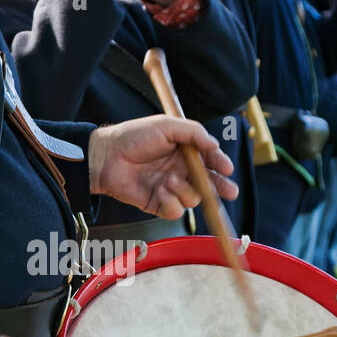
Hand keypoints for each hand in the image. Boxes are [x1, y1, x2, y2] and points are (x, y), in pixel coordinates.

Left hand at [88, 116, 236, 219]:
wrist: (107, 156)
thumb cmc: (133, 136)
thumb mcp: (166, 126)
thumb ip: (193, 132)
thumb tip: (215, 144)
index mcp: (185, 153)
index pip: (210, 161)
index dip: (221, 165)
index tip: (226, 168)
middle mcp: (180, 172)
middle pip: (208, 184)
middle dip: (221, 188)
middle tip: (229, 191)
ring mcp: (170, 189)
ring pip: (193, 198)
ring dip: (185, 190)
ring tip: (169, 180)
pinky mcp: (158, 204)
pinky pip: (175, 210)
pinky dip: (170, 202)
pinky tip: (160, 190)